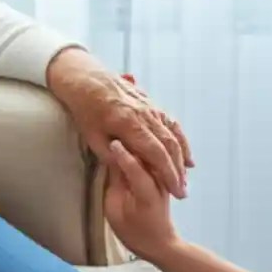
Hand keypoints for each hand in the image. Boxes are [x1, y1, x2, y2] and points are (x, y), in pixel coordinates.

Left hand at [47, 48, 193, 198]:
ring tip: (185, 177)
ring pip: (173, 134)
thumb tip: (130, 172)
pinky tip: (185, 154)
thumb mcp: (93, 138)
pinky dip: (181, 140)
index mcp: (129, 124)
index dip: (168, 174)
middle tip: (182, 191)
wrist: (87, 80)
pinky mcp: (152, 104)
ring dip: (182, 157)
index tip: (175, 191)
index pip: (156, 153)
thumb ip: (113, 157)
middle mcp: (145, 115)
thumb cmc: (86, 111)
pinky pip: (171, 123)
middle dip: (178, 171)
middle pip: (169, 145)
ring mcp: (150, 108)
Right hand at [104, 140, 181, 263]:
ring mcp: (163, 178)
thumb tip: (112, 163)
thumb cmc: (134, 232)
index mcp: (147, 194)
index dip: (123, 155)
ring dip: (141, 140)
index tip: (111, 143)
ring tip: (122, 128)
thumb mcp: (116, 212)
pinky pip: (155, 156)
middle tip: (113, 129)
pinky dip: (146, 144)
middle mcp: (158, 182)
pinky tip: (134, 135)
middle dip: (132, 142)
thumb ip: (115, 185)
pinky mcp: (163, 176)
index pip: (136, 169)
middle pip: (147, 157)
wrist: (159, 243)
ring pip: (153, 155)